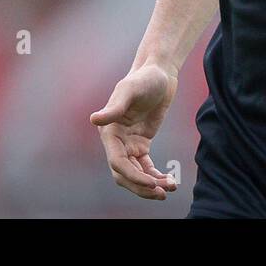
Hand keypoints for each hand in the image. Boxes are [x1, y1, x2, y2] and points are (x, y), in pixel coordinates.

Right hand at [89, 64, 178, 200]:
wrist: (158, 73)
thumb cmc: (143, 78)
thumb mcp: (130, 90)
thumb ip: (114, 106)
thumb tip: (94, 119)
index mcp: (109, 132)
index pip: (117, 163)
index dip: (132, 176)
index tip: (151, 183)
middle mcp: (116, 142)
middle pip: (125, 174)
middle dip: (142, 187)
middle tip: (162, 193)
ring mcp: (128, 145)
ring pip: (136, 174)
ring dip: (150, 185)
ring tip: (171, 187)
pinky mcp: (141, 145)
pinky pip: (146, 168)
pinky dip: (156, 176)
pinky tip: (171, 181)